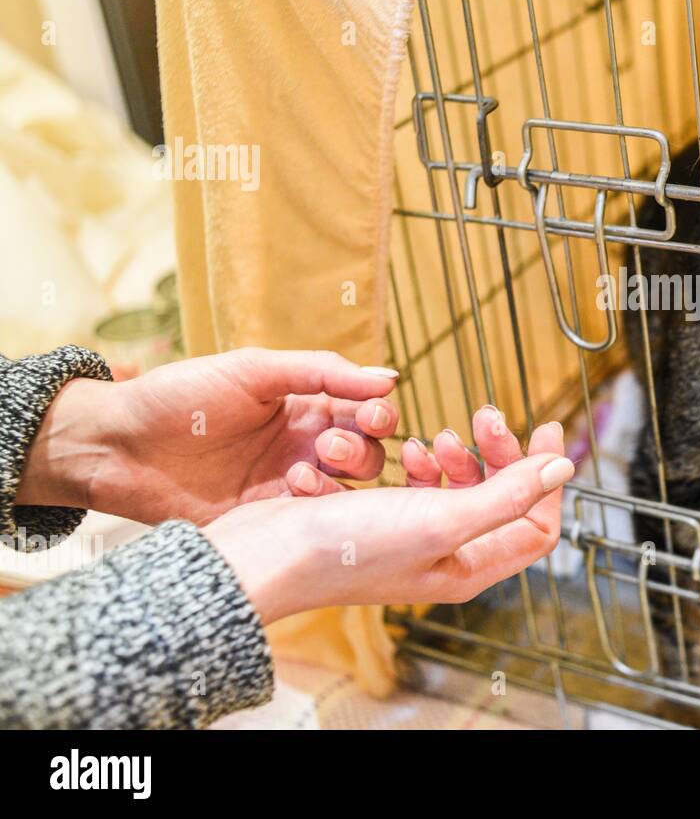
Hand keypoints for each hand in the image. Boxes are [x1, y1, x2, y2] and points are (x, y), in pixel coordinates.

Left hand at [16, 348, 400, 525]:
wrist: (118, 447)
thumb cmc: (179, 397)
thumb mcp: (253, 370)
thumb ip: (322, 371)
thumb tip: (388, 376)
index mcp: (307, 406)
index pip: (368, 413)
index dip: (380, 416)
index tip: (372, 415)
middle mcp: (305, 447)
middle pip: (370, 456)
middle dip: (361, 450)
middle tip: (328, 445)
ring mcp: (289, 487)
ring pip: (350, 494)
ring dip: (342, 481)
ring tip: (302, 472)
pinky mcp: (269, 522)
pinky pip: (314, 523)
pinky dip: (318, 510)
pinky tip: (290, 493)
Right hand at [201, 420, 571, 621]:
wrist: (264, 555)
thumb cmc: (346, 549)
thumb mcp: (440, 519)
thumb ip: (507, 495)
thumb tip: (563, 468)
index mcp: (469, 568)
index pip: (537, 527)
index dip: (547, 478)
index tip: (546, 427)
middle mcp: (445, 557)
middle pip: (498, 498)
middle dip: (496, 454)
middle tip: (483, 417)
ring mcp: (411, 538)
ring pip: (456, 486)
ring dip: (454, 454)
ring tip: (434, 439)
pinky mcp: (378, 518)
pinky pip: (415, 484)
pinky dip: (415, 460)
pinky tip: (401, 447)